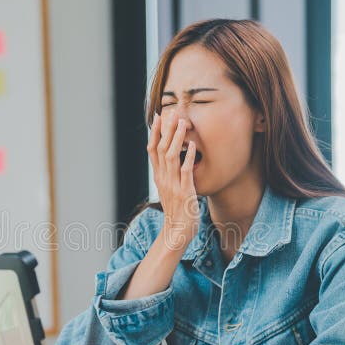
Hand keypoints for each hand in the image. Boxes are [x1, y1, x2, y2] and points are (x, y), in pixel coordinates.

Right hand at [147, 113, 199, 250]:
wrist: (177, 231)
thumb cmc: (177, 210)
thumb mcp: (169, 189)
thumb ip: (169, 174)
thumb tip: (172, 160)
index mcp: (159, 176)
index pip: (152, 150)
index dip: (155, 132)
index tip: (158, 117)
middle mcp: (163, 178)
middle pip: (160, 149)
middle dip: (166, 129)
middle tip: (171, 112)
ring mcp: (173, 185)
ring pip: (171, 156)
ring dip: (176, 138)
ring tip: (182, 123)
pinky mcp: (184, 191)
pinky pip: (185, 171)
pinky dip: (188, 157)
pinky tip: (192, 146)